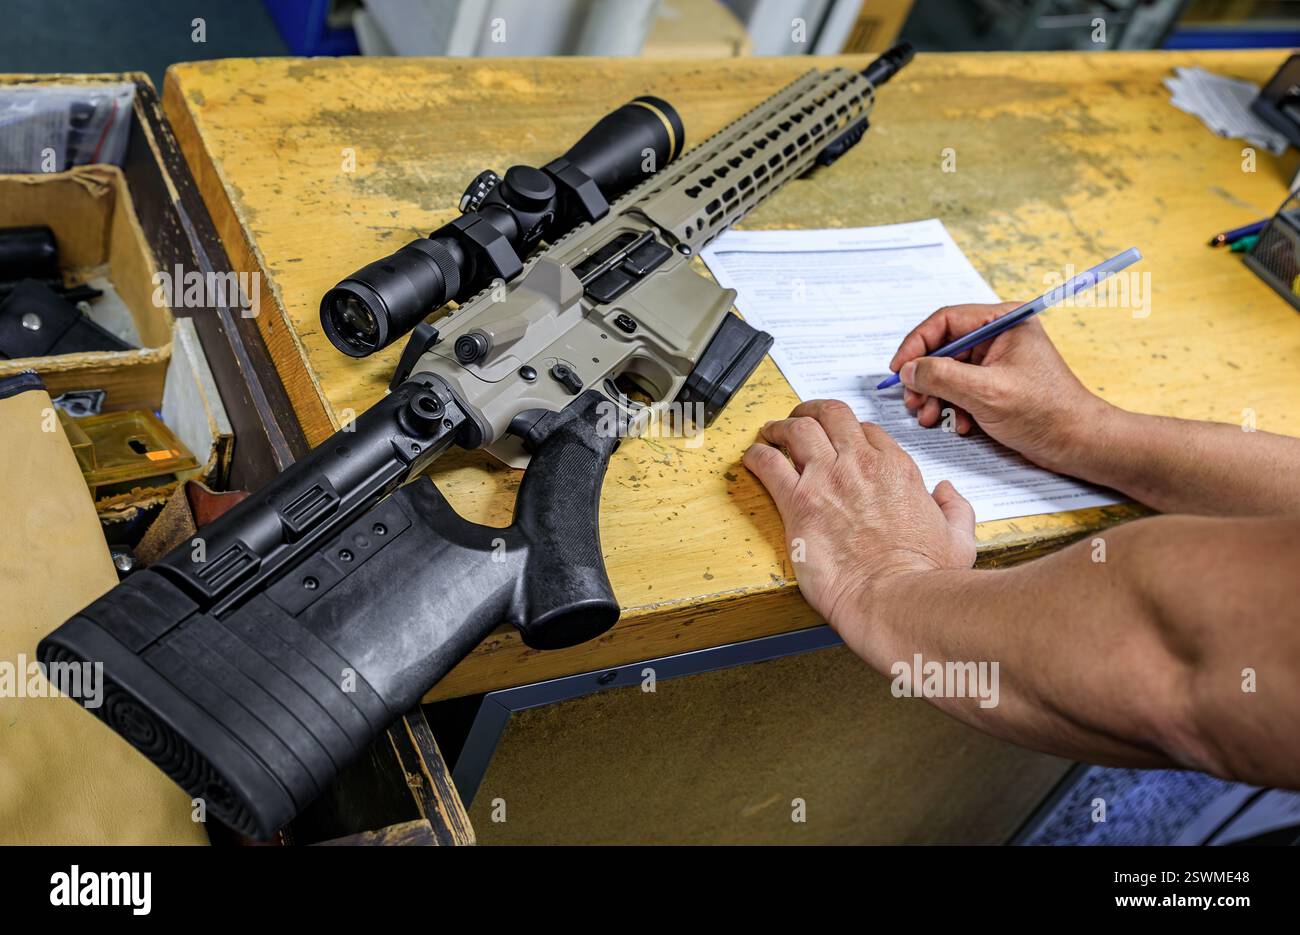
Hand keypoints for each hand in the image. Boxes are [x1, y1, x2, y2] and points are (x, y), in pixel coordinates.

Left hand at [743, 399, 975, 633]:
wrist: (893, 596)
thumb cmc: (923, 575)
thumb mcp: (959, 537)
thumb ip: (955, 508)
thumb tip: (948, 492)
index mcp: (896, 469)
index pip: (867, 431)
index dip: (850, 433)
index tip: (839, 443)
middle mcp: (861, 464)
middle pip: (831, 415)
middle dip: (811, 411)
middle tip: (799, 419)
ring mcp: (827, 479)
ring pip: (797, 429)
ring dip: (780, 426)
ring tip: (770, 433)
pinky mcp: (798, 502)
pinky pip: (769, 463)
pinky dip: (756, 456)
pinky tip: (752, 459)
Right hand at [888, 303, 1109, 473]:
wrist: (1077, 444)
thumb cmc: (1046, 413)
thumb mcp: (985, 392)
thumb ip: (941, 376)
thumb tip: (909, 371)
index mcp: (1003, 321)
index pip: (945, 321)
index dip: (916, 345)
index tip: (899, 370)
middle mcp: (999, 336)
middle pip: (943, 348)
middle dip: (925, 378)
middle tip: (914, 402)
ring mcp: (997, 361)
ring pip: (948, 371)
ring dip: (935, 396)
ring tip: (931, 417)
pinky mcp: (996, 384)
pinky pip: (960, 389)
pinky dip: (952, 407)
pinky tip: (959, 424)